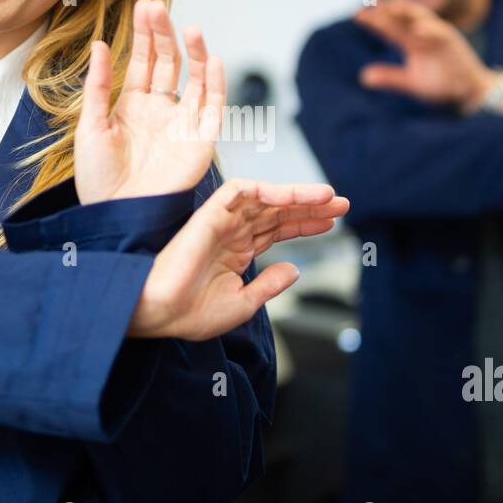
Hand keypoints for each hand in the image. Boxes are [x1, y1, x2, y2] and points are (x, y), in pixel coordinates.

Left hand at [75, 0, 224, 203]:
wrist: (117, 215)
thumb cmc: (99, 180)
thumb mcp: (90, 126)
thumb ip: (98, 86)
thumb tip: (101, 45)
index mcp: (133, 106)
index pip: (144, 61)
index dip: (145, 34)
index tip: (145, 6)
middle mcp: (161, 110)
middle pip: (169, 63)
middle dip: (164, 34)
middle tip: (158, 7)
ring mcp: (182, 124)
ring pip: (195, 79)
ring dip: (194, 52)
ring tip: (189, 27)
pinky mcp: (200, 141)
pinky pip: (213, 107)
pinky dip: (216, 83)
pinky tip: (213, 59)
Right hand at [128, 180, 349, 340]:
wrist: (161, 313)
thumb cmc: (192, 313)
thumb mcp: (243, 303)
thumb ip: (270, 285)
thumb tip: (295, 270)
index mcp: (237, 251)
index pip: (277, 229)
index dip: (304, 224)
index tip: (332, 223)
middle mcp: (232, 232)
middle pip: (277, 211)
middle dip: (309, 205)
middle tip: (341, 204)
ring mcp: (222, 221)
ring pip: (265, 197)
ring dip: (297, 194)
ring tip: (327, 196)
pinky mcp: (211, 213)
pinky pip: (242, 191)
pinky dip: (267, 189)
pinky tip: (292, 195)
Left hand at [354, 0, 496, 109]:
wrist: (468, 92)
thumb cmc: (441, 84)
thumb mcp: (411, 83)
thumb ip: (390, 78)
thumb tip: (363, 77)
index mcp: (411, 42)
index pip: (389, 28)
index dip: (374, 21)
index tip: (357, 15)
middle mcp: (423, 34)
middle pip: (402, 18)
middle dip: (386, 10)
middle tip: (369, 3)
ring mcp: (439, 35)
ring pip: (421, 18)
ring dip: (407, 11)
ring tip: (390, 7)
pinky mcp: (454, 42)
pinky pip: (441, 33)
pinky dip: (430, 29)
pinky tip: (417, 29)